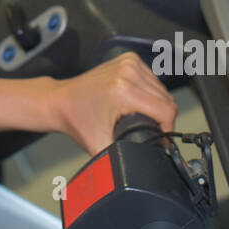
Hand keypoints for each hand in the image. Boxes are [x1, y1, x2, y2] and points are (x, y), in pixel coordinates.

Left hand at [45, 52, 177, 156]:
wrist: (61, 100)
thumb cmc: (77, 121)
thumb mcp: (101, 146)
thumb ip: (124, 158)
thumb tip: (141, 169)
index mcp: (123, 91)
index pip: (167, 110)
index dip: (168, 129)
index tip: (160, 138)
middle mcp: (128, 72)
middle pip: (167, 99)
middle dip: (161, 119)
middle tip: (146, 129)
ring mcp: (129, 62)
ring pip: (162, 88)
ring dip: (157, 104)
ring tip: (139, 115)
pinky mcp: (129, 59)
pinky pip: (153, 79)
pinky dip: (150, 91)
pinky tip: (137, 100)